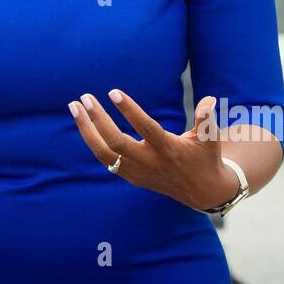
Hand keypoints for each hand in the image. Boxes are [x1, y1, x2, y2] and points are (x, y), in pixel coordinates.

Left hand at [70, 91, 239, 211]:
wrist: (201, 191)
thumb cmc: (205, 156)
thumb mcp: (210, 139)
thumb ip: (206, 120)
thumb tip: (209, 100)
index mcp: (169, 150)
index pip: (146, 129)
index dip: (130, 111)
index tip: (113, 93)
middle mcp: (150, 163)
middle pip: (116, 143)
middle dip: (97, 120)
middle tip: (85, 97)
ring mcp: (137, 172)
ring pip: (104, 153)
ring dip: (86, 130)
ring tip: (74, 106)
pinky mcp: (131, 176)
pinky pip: (105, 159)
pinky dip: (92, 141)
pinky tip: (84, 122)